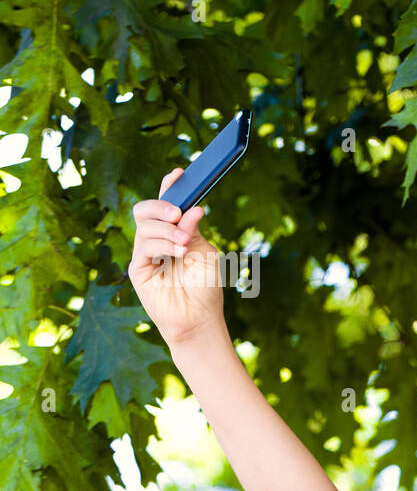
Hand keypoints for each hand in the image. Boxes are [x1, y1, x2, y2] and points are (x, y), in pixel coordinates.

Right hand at [127, 168, 225, 348]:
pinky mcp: (138, 269)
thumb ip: (195, 229)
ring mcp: (146, 253)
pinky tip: (177, 252)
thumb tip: (193, 208)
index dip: (170, 187)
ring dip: (167, 231)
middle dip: (161, 205)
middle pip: (145, 209)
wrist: (199, 317)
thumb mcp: (205, 251)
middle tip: (178, 213)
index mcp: (175, 231)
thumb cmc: (204, 286)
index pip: (167, 204)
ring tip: (184, 243)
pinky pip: (143, 247)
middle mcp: (157, 239)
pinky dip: (161, 245)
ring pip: (145, 226)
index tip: (180, 173)